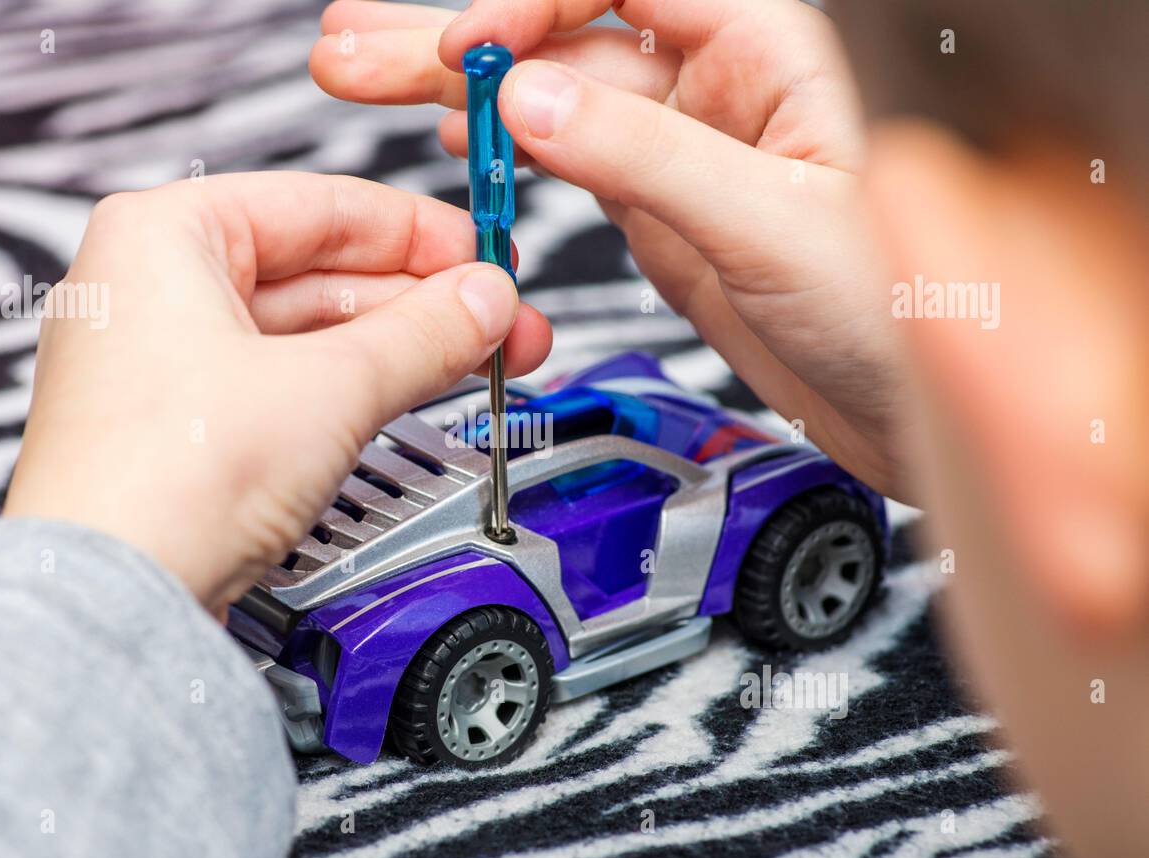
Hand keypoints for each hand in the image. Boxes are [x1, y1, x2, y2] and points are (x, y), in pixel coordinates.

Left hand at [3, 173, 550, 612]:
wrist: (114, 604)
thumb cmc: (163, 483)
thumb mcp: (329, 387)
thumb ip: (423, 333)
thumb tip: (483, 302)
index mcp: (162, 236)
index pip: (318, 206)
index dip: (416, 231)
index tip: (481, 254)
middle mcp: (153, 291)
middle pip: (318, 273)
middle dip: (420, 300)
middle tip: (497, 319)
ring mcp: (166, 365)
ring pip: (309, 334)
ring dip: (398, 347)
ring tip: (479, 356)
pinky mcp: (186, 431)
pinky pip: (288, 386)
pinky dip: (355, 388)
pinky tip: (415, 390)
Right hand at [311, 0, 910, 497]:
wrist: (910, 407)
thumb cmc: (899, 309)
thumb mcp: (769, 224)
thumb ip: (648, 158)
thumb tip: (534, 101)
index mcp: (767, 50)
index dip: (530, 6)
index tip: (464, 51)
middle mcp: (717, 87)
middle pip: (567, 34)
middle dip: (458, 40)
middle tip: (359, 46)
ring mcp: (680, 149)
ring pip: (554, 99)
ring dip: (460, 93)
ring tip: (367, 79)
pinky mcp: (661, 210)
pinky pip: (568, 162)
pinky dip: (507, 153)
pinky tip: (459, 139)